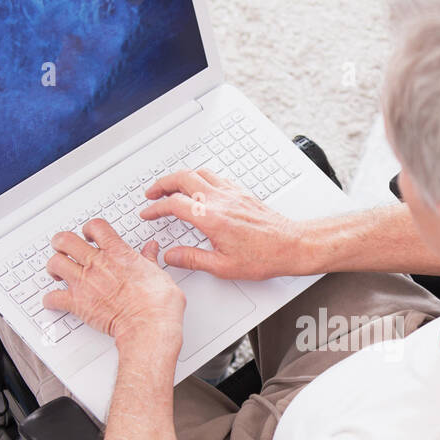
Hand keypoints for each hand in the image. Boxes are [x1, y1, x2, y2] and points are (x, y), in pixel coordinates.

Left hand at [43, 218, 184, 349]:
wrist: (149, 325)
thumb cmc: (157, 303)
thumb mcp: (158, 274)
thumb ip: (149, 259)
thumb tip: (151, 249)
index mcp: (117, 253)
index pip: (96, 227)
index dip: (89, 228)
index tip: (90, 234)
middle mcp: (97, 264)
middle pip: (66, 240)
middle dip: (61, 242)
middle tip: (64, 248)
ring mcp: (85, 282)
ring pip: (55, 263)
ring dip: (53, 267)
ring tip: (57, 272)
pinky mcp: (77, 303)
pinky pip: (53, 298)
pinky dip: (51, 300)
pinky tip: (54, 301)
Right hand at [141, 169, 303, 280]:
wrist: (291, 245)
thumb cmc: (264, 256)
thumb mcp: (223, 266)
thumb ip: (192, 259)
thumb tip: (172, 256)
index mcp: (211, 218)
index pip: (174, 204)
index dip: (155, 208)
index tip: (148, 213)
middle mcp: (220, 200)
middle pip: (182, 178)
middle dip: (162, 184)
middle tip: (152, 193)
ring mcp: (231, 193)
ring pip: (199, 172)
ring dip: (180, 177)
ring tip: (171, 187)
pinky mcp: (241, 193)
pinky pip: (215, 177)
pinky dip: (200, 178)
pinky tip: (200, 188)